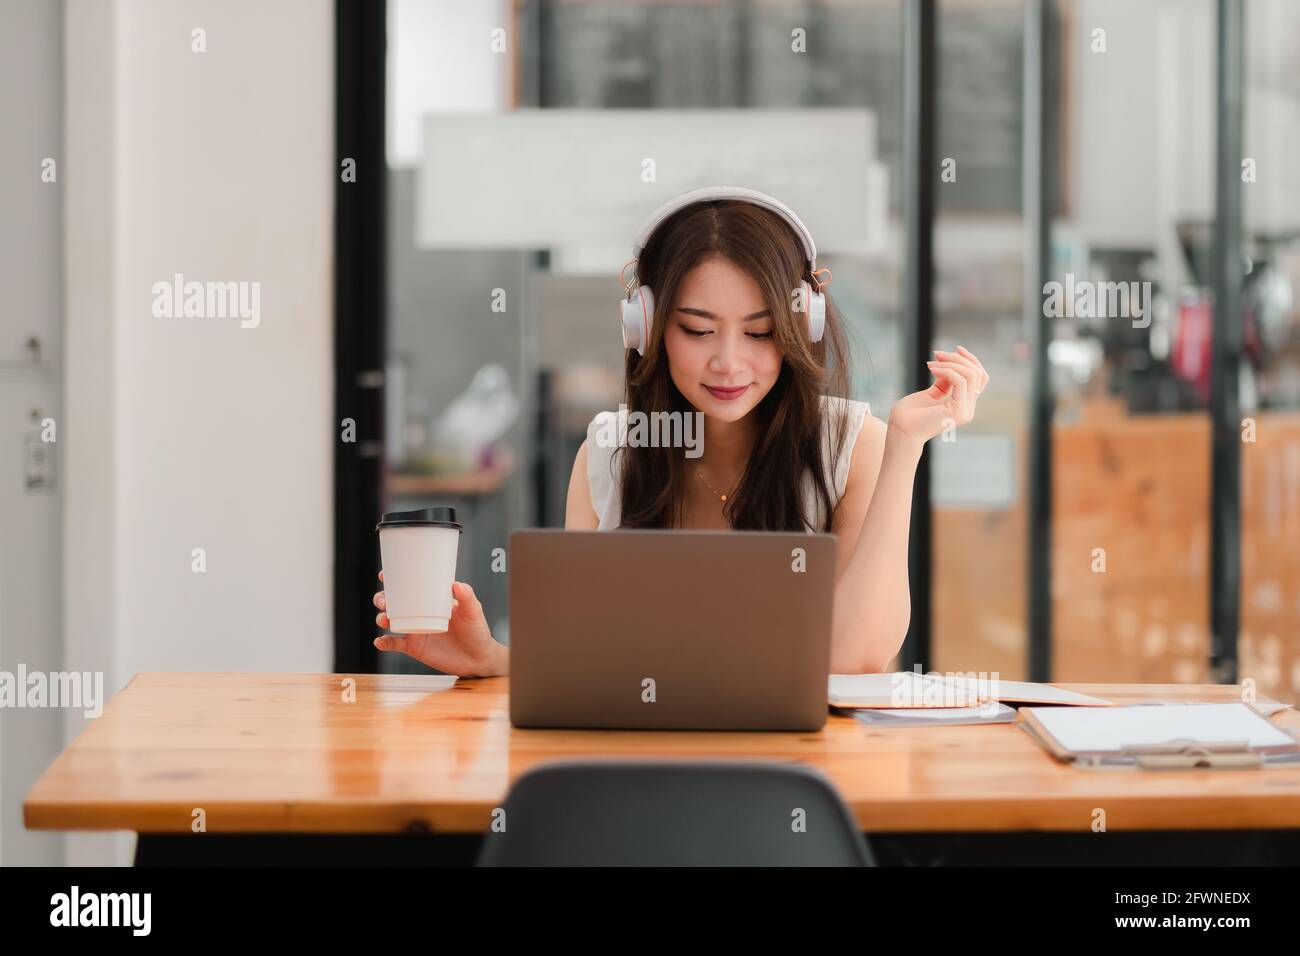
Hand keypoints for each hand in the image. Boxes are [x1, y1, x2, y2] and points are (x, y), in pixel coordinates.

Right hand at [372, 571, 507, 676]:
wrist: (477, 659)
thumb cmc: (476, 631)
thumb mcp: (473, 611)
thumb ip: (467, 597)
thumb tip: (456, 584)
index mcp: (430, 600)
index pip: (409, 586)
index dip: (393, 580)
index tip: (384, 575)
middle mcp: (419, 613)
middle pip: (393, 603)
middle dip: (382, 599)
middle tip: (384, 601)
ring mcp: (415, 630)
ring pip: (390, 621)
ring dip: (382, 618)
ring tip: (384, 619)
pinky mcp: (414, 648)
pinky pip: (395, 644)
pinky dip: (384, 642)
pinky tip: (380, 641)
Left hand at [887, 345, 988, 446]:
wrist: (900, 431)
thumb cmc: (909, 415)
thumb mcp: (930, 394)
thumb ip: (944, 383)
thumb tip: (950, 366)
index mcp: (963, 405)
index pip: (979, 378)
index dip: (971, 360)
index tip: (955, 349)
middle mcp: (968, 409)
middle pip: (977, 373)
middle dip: (958, 358)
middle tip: (937, 354)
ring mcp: (964, 411)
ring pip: (971, 375)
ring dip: (950, 363)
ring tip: (932, 364)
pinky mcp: (958, 411)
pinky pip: (960, 381)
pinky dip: (946, 370)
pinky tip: (932, 369)